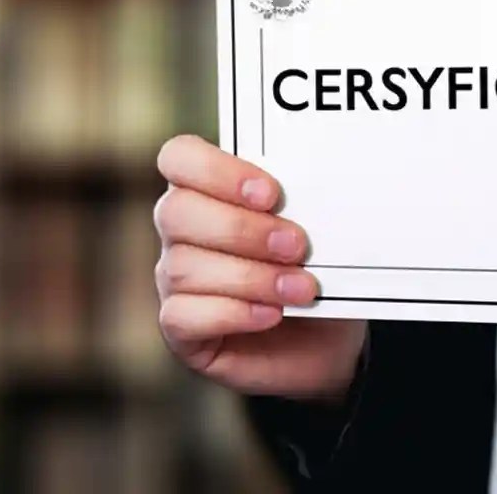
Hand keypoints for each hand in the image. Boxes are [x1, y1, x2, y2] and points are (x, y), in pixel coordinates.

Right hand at [154, 135, 366, 402]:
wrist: (323, 337)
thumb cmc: (313, 270)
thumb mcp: (317, 232)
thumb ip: (301, 206)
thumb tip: (314, 193)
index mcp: (206, 190)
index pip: (179, 158)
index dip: (216, 171)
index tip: (271, 193)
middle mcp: (180, 231)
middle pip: (176, 212)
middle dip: (240, 228)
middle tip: (296, 245)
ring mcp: (173, 280)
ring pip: (184, 267)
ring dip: (250, 276)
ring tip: (301, 288)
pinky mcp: (179, 328)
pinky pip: (183, 315)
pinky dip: (234, 312)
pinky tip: (272, 314)